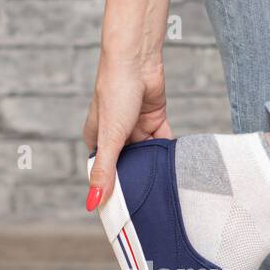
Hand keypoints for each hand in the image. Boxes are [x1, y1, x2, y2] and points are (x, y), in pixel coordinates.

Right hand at [82, 51, 172, 210]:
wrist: (137, 59)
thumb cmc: (114, 91)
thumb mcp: (109, 137)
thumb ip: (104, 171)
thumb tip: (93, 202)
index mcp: (97, 140)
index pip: (105, 172)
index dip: (114, 189)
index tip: (126, 210)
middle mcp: (115, 136)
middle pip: (129, 165)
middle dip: (139, 178)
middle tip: (151, 203)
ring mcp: (136, 128)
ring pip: (148, 155)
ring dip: (155, 165)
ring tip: (166, 185)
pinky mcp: (154, 119)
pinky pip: (163, 141)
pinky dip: (168, 151)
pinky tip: (176, 165)